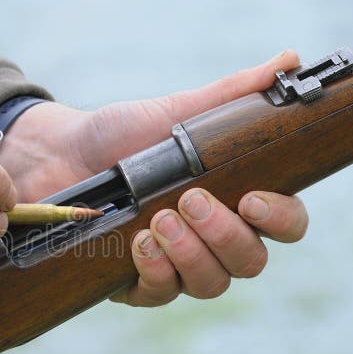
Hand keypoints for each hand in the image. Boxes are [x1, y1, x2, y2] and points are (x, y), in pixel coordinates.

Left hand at [0, 51, 308, 305]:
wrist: (62, 156)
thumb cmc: (124, 136)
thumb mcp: (177, 113)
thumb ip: (233, 94)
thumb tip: (289, 60)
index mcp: (234, 201)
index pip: (282, 223)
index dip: (281, 218)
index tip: (254, 199)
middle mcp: (212, 240)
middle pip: (250, 261)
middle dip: (225, 233)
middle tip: (190, 200)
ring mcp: (177, 266)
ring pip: (210, 283)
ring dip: (190, 252)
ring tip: (159, 218)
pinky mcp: (137, 284)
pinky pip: (161, 293)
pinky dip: (155, 270)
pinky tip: (138, 242)